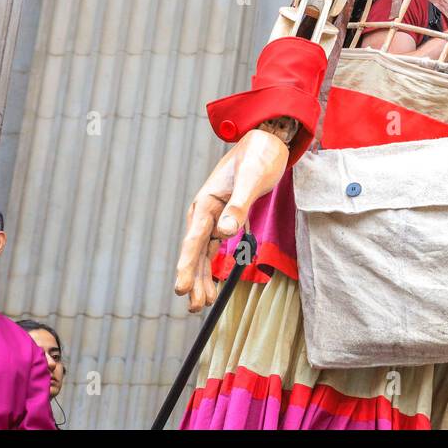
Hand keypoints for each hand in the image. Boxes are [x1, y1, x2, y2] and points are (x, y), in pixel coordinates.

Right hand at [173, 129, 287, 312]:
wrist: (266, 140)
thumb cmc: (259, 156)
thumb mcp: (251, 179)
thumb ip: (239, 206)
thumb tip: (225, 234)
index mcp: (206, 202)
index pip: (194, 240)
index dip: (186, 266)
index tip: (180, 288)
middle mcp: (205, 211)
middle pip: (195, 251)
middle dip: (193, 279)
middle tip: (193, 307)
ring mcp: (214, 215)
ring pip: (203, 252)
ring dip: (201, 277)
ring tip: (201, 304)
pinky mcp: (226, 217)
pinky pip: (215, 246)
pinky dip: (213, 264)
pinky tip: (212, 281)